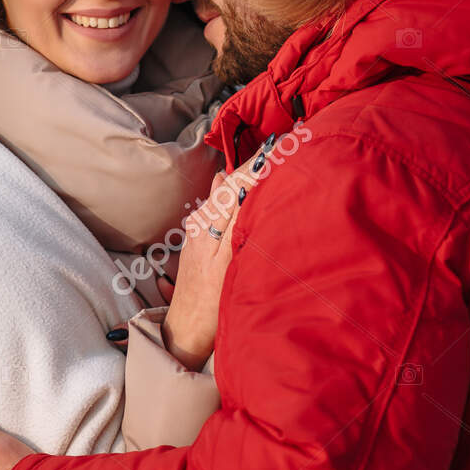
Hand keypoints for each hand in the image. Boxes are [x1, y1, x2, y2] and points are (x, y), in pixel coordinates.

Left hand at [160, 159, 261, 368]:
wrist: (187, 329)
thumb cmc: (212, 303)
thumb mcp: (229, 262)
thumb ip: (237, 222)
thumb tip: (247, 186)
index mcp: (211, 223)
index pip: (240, 182)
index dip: (261, 162)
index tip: (283, 143)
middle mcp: (203, 220)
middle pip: (233, 183)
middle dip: (256, 163)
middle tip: (282, 140)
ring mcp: (200, 229)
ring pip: (225, 192)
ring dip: (245, 173)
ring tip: (266, 154)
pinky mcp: (200, 239)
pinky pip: (218, 206)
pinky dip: (230, 190)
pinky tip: (226, 178)